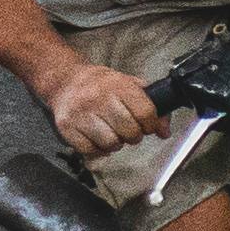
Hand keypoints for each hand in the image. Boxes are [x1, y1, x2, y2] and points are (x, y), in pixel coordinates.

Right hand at [32, 60, 157, 158]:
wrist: (65, 81)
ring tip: (112, 134)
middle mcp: (98, 98)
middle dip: (134, 136)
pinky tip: (97, 139)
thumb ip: (152, 105)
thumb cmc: (101, 85)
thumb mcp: (130, 86)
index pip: (145, 112)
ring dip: (115, 144)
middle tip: (129, 131)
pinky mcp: (66, 126)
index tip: (148, 127)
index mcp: (119, 85)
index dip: (151, 125)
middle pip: (129, 130)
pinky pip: (89, 149)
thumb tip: (164, 131)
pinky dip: (97, 150)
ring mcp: (80, 113)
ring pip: (110, 143)